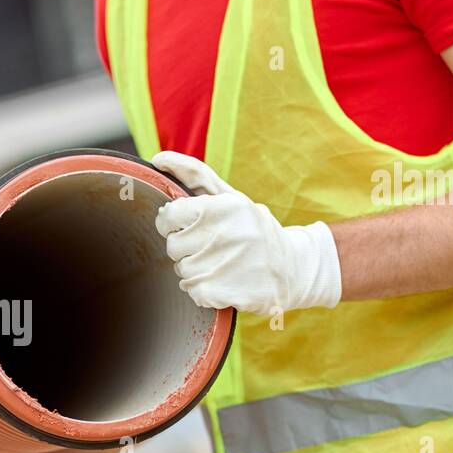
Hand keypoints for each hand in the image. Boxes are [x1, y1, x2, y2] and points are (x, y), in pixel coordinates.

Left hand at [151, 150, 341, 315]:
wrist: (293, 269)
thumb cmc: (252, 228)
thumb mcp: (230, 197)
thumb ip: (193, 174)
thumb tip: (158, 159)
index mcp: (224, 207)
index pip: (169, 215)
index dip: (172, 223)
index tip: (186, 226)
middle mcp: (225, 234)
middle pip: (172, 246)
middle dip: (186, 249)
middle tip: (212, 247)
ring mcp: (225, 265)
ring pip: (182, 271)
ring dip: (195, 270)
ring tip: (221, 264)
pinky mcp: (225, 292)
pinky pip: (192, 291)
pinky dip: (203, 290)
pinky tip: (224, 281)